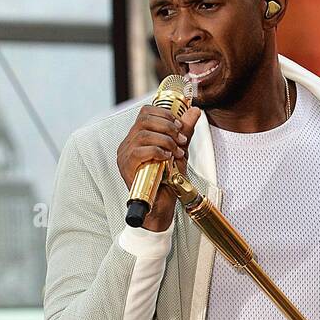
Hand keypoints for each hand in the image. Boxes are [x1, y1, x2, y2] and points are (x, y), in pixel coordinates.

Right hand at [116, 102, 201, 231]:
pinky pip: (140, 151)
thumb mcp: (179, 151)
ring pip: (143, 134)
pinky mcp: (126, 167)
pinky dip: (157, 151)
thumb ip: (184, 131)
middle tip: (180, 138)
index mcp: (138, 138)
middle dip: (167, 125)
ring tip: (176, 151)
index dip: (164, 114)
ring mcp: (125, 155)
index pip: (145, 113)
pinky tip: (167, 158)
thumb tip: (194, 111)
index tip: (180, 125)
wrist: (161, 208)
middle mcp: (128, 144)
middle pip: (144, 119)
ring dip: (165, 140)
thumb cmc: (167, 182)